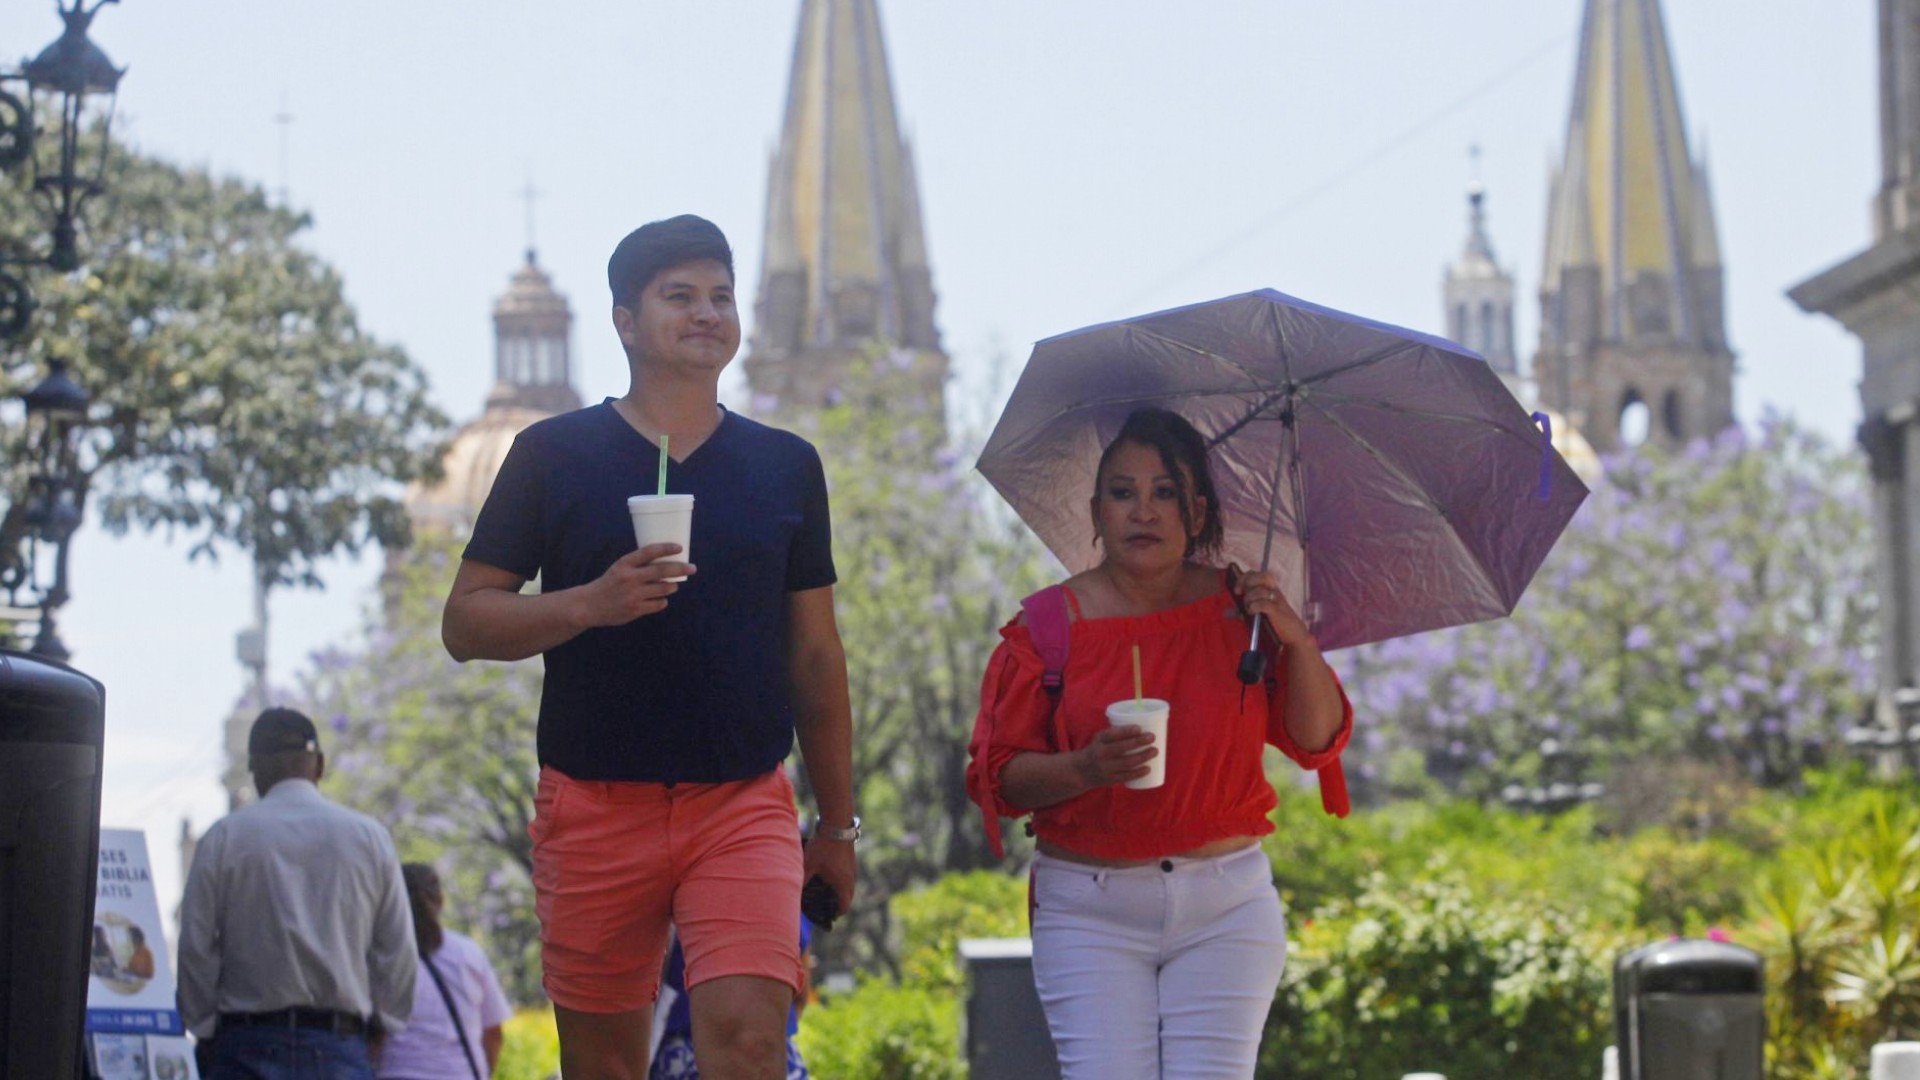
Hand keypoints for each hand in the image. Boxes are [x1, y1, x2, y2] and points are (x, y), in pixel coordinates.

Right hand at [575, 543, 694, 627]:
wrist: (589, 606)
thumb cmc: (609, 583)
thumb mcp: (619, 568)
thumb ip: (638, 565)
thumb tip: (666, 561)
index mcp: (624, 564)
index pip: (648, 552)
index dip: (666, 548)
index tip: (680, 547)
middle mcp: (629, 578)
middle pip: (661, 571)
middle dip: (680, 568)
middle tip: (692, 568)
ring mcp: (633, 595)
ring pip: (664, 589)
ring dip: (672, 586)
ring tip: (672, 585)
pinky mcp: (635, 610)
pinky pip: (658, 604)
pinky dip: (662, 601)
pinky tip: (659, 599)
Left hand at [803, 829, 856, 915]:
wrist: (837, 824)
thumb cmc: (823, 847)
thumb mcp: (808, 865)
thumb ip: (801, 881)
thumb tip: (791, 893)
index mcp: (843, 884)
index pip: (844, 907)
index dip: (836, 914)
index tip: (828, 917)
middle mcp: (851, 878)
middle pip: (847, 897)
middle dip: (837, 903)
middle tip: (824, 905)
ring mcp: (853, 867)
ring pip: (848, 885)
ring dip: (839, 890)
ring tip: (824, 889)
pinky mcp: (851, 858)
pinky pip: (847, 875)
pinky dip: (840, 879)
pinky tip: (827, 872)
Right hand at [1074, 725, 1156, 789]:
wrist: (1081, 771)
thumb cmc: (1097, 749)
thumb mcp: (1100, 738)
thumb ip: (1115, 733)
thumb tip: (1142, 726)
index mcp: (1099, 740)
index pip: (1112, 734)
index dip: (1126, 731)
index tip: (1139, 728)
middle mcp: (1101, 754)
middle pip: (1121, 748)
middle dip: (1138, 742)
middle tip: (1152, 737)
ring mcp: (1105, 768)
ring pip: (1126, 763)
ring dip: (1142, 757)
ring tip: (1155, 751)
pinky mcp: (1110, 779)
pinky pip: (1126, 776)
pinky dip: (1138, 773)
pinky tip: (1148, 769)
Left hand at [1231, 566, 1314, 648]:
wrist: (1293, 633)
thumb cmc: (1274, 622)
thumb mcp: (1256, 613)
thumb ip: (1241, 611)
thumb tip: (1226, 612)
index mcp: (1269, 589)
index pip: (1256, 574)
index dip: (1244, 578)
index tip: (1237, 590)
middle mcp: (1274, 592)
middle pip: (1263, 575)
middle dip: (1248, 582)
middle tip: (1240, 593)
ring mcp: (1277, 601)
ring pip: (1262, 590)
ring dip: (1250, 598)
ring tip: (1248, 608)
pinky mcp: (1278, 611)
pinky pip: (1265, 604)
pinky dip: (1255, 606)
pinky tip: (1252, 612)